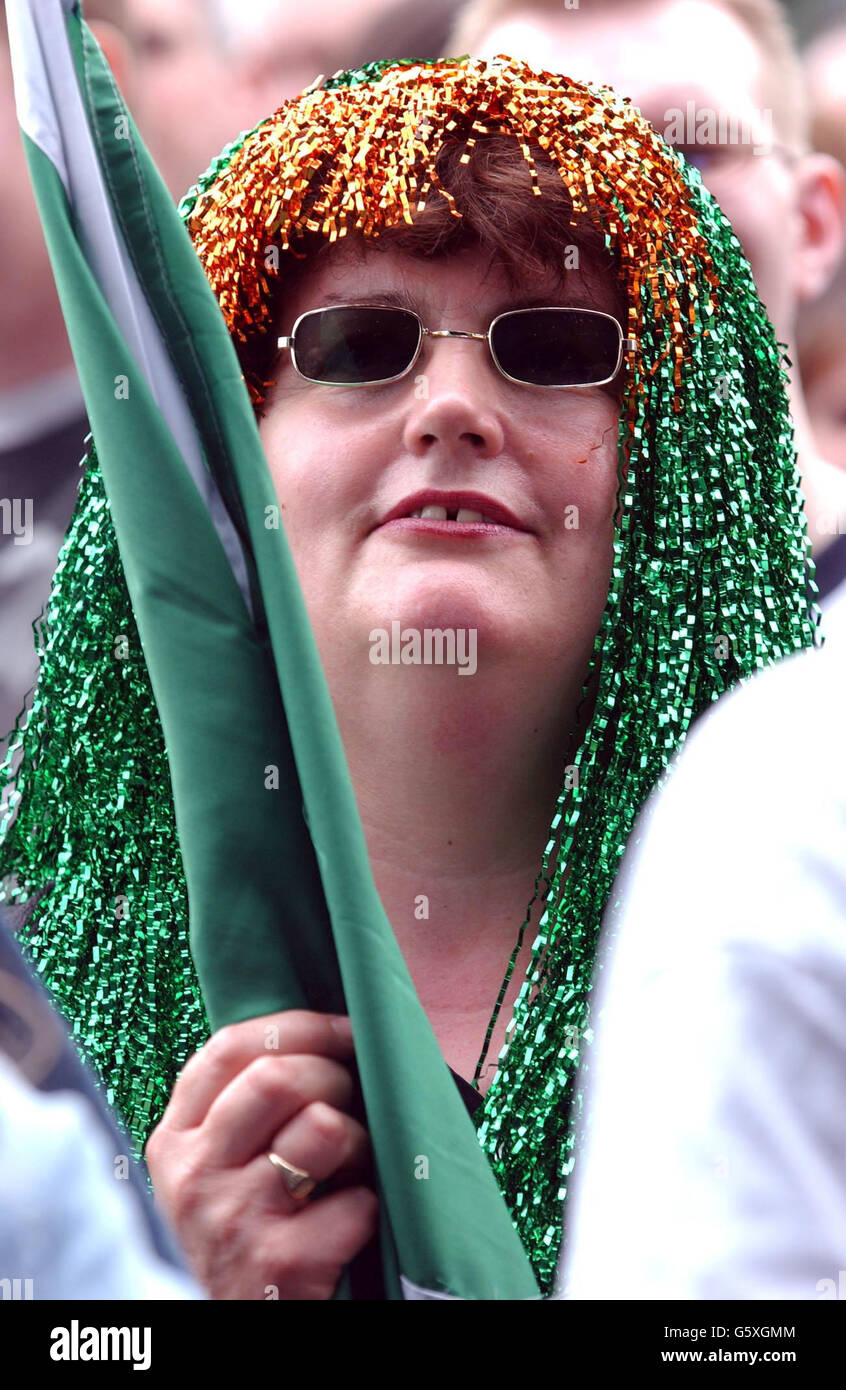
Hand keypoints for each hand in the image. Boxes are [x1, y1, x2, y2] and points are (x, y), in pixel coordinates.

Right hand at [145, 1010, 378, 1299]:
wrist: (246, 1328)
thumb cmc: (250, 1233)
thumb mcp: (223, 1167)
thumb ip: (246, 1106)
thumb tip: (323, 1032)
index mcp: (176, 1138)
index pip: (230, 1047)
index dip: (299, 1027)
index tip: (345, 1030)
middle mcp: (192, 1174)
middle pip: (277, 1077)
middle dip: (334, 1076)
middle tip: (353, 1101)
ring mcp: (230, 1219)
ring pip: (321, 1128)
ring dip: (357, 1141)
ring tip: (350, 1168)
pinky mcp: (275, 1263)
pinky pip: (353, 1201)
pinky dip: (368, 1209)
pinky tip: (348, 1226)